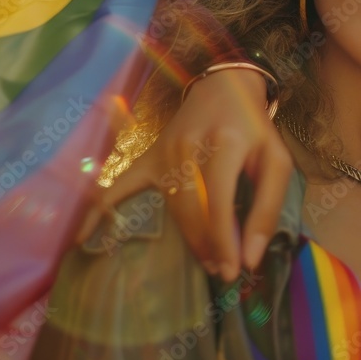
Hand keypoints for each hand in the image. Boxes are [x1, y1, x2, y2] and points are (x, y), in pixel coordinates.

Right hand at [78, 68, 292, 280]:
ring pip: (169, 207)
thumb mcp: (277, 160)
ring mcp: (162, 152)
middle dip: (207, 246)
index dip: (224, 242)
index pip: (217, 203)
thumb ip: (268, 207)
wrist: (225, 89)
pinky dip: (99, 212)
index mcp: (224, 144)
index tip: (233, 269)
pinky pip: (118, 186)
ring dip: (187, 239)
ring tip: (206, 260)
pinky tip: (83, 239)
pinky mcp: (147, 157)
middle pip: (191, 211)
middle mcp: (188, 148)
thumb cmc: (254, 128)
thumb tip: (251, 256)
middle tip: (222, 270)